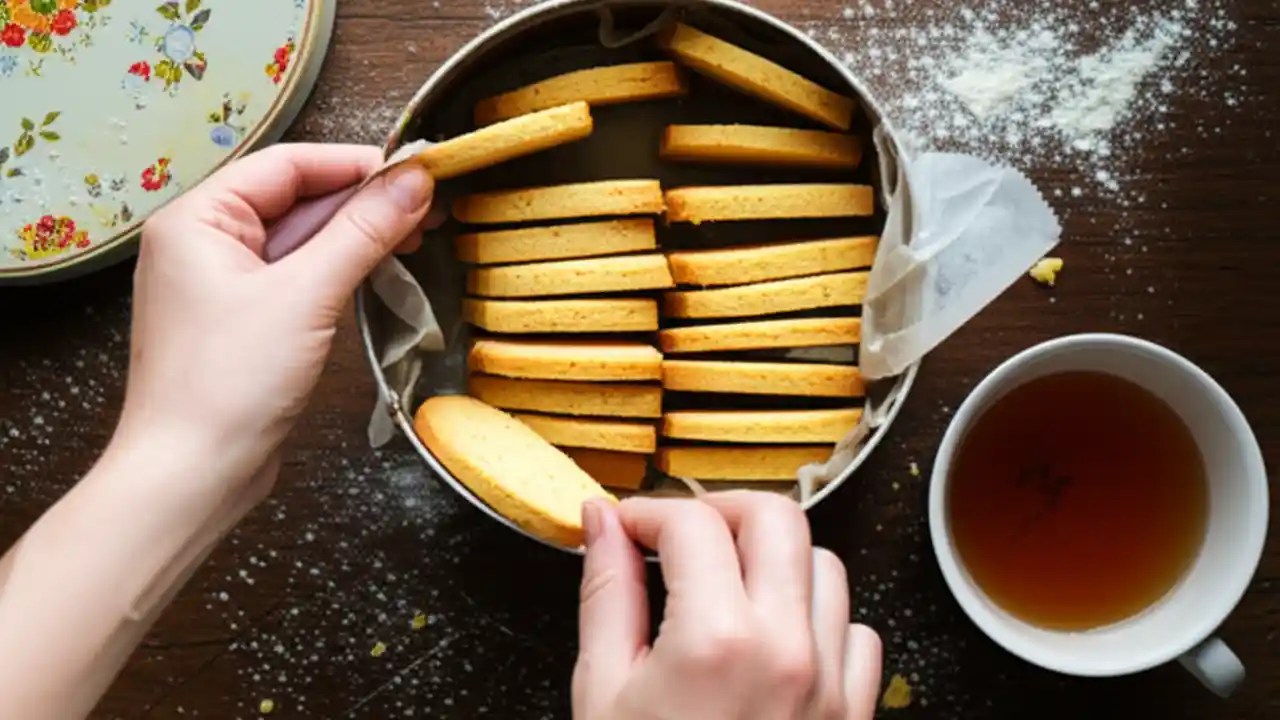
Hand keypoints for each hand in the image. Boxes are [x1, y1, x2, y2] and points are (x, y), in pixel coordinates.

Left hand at [117, 143, 433, 490]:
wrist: (192, 477)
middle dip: (363, 205)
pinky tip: (379, 276)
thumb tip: (416, 179)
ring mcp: (222, 285)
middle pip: (296, 200)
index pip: (288, 165)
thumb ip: (363, 231)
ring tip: (414, 243)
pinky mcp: (244, 323)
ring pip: (301, 242)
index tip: (417, 174)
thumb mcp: (307, 295)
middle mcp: (203, 242)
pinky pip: (298, 280)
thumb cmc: (231, 382)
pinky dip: (339, 274)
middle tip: (429, 212)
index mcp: (198, 218)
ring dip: (356, 240)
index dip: (355, 165)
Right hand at [574, 492, 881, 719]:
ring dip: (773, 560)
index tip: (627, 529)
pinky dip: (820, 619)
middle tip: (682, 536)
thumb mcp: (602, 692)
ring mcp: (830, 682)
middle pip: (777, 519)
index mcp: (716, 640)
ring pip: (825, 565)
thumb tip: (600, 524)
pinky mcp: (854, 714)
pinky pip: (857, 632)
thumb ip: (605, 594)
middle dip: (722, 512)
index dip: (648, 513)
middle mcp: (786, 649)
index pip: (691, 523)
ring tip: (726, 588)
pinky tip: (775, 640)